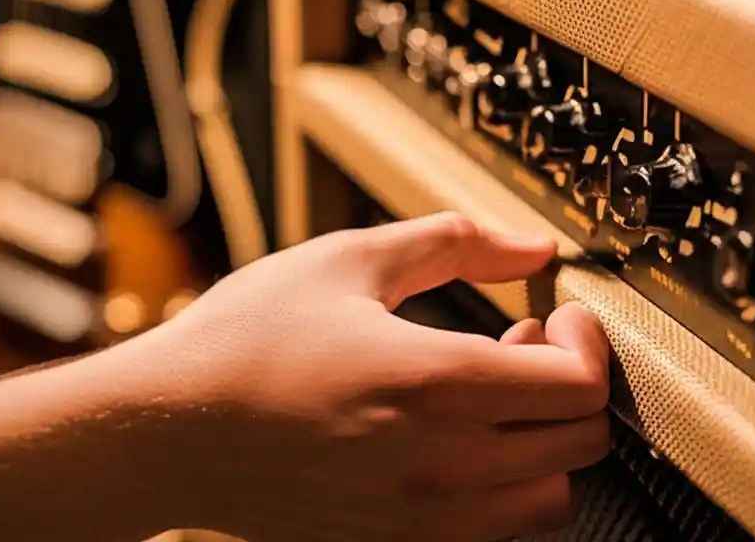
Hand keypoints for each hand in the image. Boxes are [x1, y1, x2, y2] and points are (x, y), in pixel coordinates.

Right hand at [112, 212, 611, 540]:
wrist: (166, 433)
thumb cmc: (245, 343)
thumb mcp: (348, 260)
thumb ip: (455, 243)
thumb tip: (532, 247)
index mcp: (436, 384)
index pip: (580, 386)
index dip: (588, 343)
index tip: (558, 316)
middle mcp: (441, 466)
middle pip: (581, 444)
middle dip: (574, 386)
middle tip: (528, 345)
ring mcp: (421, 521)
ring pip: (548, 500)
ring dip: (544, 444)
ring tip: (493, 397)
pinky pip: (492, 531)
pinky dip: (501, 488)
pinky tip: (455, 439)